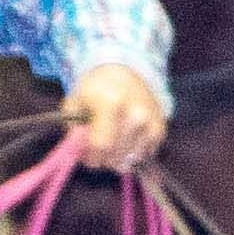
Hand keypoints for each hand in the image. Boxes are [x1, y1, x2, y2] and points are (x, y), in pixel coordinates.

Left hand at [61, 56, 169, 170]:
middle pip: (115, 157)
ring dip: (116, 160)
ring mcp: (150, 123)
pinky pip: (141, 157)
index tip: (86, 155)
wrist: (125, 73)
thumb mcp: (75, 104)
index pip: (102, 145)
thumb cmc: (96, 91)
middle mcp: (136, 114)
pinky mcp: (160, 130)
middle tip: (97, 149)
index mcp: (111, 103)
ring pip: (128, 161)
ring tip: (111, 143)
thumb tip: (79, 151)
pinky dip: (131, 155)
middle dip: (102, 159)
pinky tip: (125, 141)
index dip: (91, 157)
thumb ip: (73, 130)